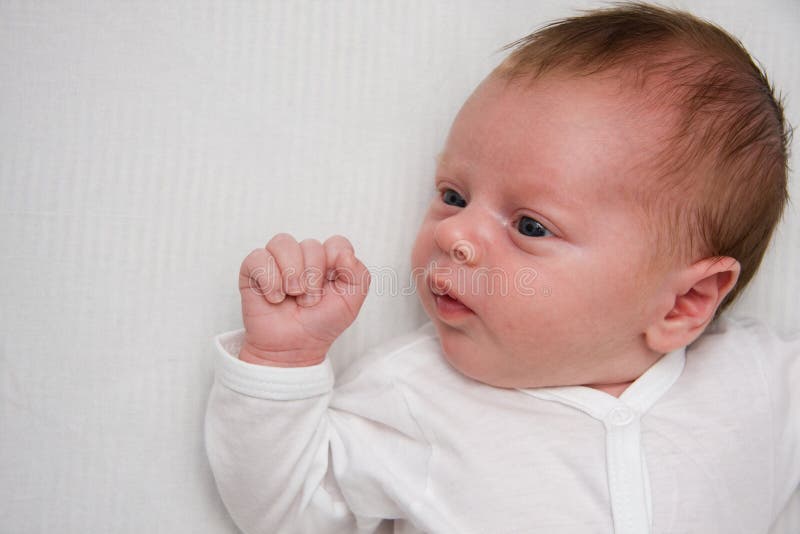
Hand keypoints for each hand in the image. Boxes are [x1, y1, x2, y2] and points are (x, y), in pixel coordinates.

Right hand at [237, 234, 370, 366]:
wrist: (294, 348)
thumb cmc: (321, 323)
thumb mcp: (351, 302)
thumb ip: (359, 273)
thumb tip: (344, 254)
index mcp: (328, 260)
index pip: (336, 243)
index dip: (335, 267)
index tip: (330, 288)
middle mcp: (302, 256)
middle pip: (311, 245)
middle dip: (313, 278)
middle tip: (308, 301)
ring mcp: (277, 260)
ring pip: (283, 243)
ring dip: (291, 274)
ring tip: (292, 296)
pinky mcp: (253, 269)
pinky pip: (259, 258)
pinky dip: (270, 280)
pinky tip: (275, 298)